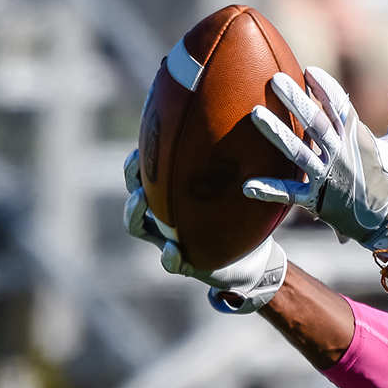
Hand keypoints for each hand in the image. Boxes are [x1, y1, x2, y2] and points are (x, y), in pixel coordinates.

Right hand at [123, 150, 286, 313]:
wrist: (255, 257)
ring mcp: (169, 240)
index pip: (149, 175)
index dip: (139, 161)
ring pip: (139, 227)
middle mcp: (165, 217)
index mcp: (175, 198)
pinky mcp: (184, 264)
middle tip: (137, 170)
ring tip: (140, 200)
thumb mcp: (243, 189)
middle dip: (131, 181)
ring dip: (134, 214)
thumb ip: (240, 167)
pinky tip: (173, 249)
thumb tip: (253, 124)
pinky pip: (170, 262)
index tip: (141, 147)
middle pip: (136, 195)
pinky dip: (169, 256)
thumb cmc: (246, 218)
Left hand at [243, 67, 387, 289]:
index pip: (339, 104)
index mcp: (362, 138)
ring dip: (276, 133)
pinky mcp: (321, 202)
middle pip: (315, 122)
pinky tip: (246, 185)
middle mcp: (343, 155)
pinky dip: (269, 191)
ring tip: (255, 114)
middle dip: (295, 100)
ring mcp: (329, 178)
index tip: (309, 71)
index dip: (324, 86)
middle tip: (275, 79)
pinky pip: (291, 195)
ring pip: (298, 151)